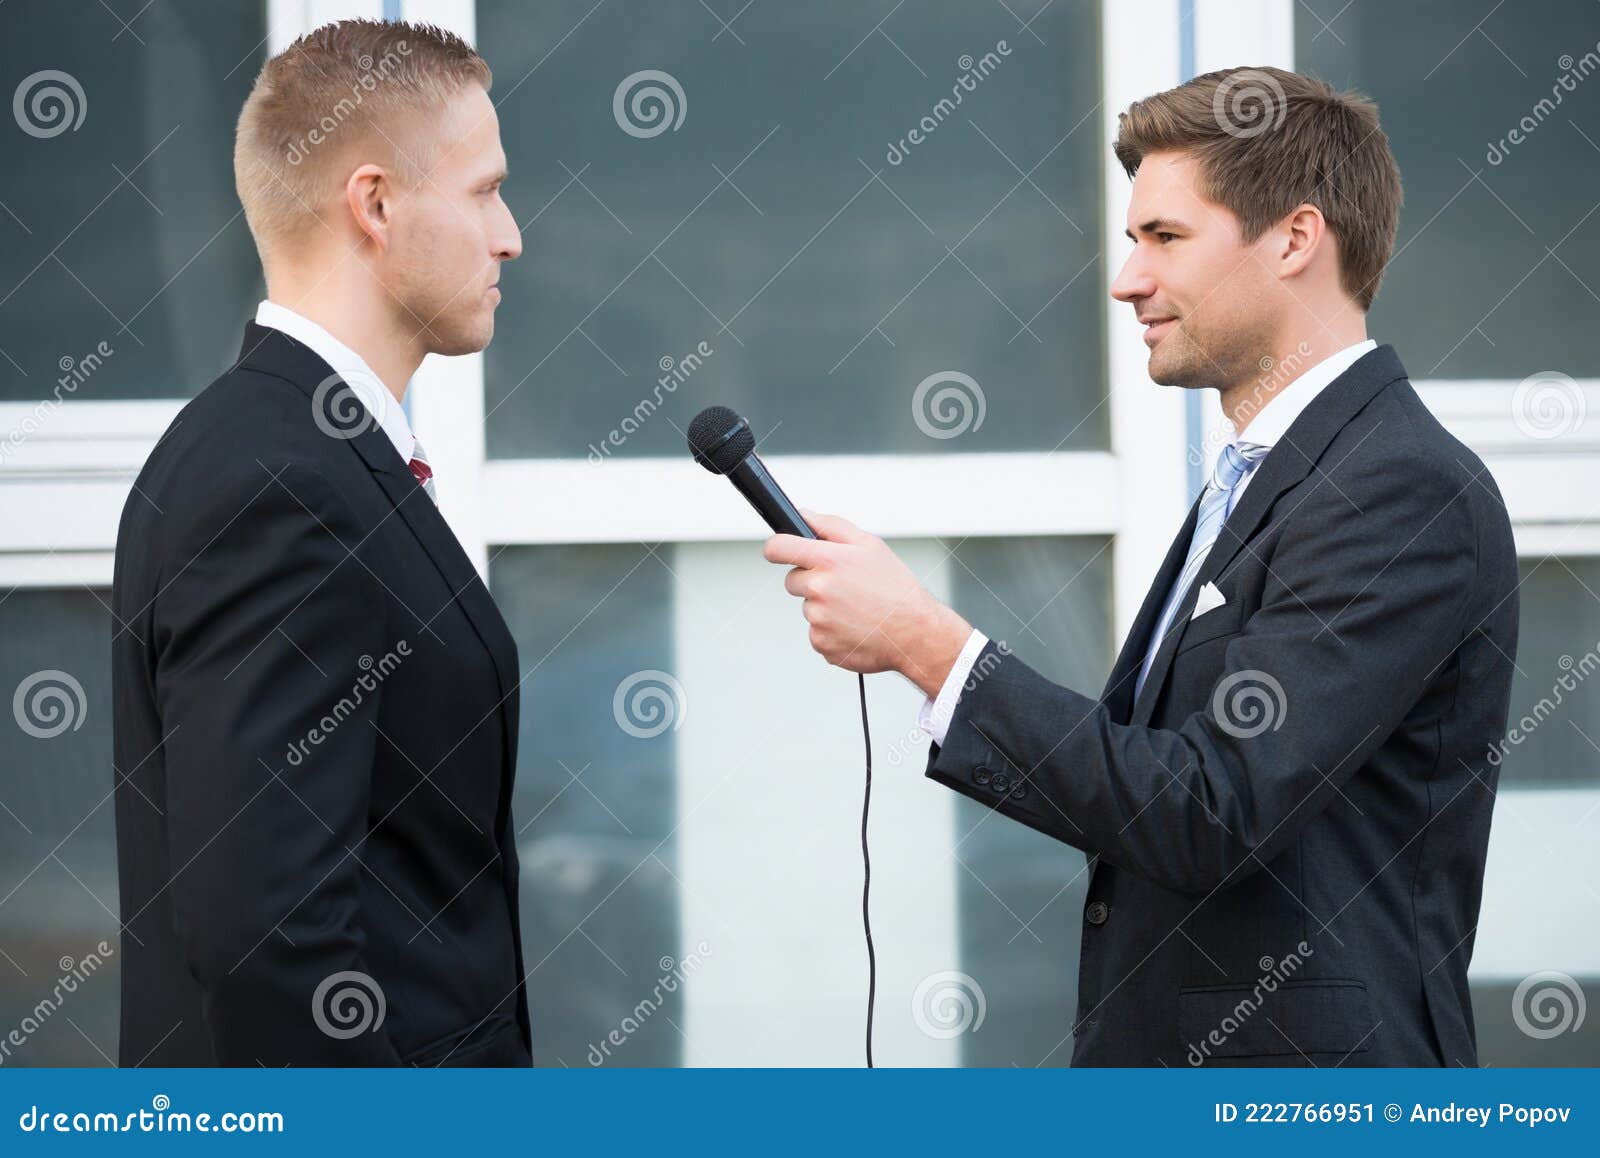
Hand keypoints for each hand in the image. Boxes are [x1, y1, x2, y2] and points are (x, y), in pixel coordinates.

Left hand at [763, 511, 971, 695]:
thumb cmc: (896, 588)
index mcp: (828, 561)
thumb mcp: (870, 545)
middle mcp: (819, 590)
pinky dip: (832, 630)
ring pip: (808, 608)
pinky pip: (817, 632)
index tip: (778, 551)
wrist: (915, 632)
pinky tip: (855, 626)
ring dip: (825, 607)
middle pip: (792, 581)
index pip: (779, 548)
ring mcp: (818, 620)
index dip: (776, 548)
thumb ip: (831, 526)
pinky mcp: (822, 643)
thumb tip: (805, 515)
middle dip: (811, 580)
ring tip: (856, 608)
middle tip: (843, 585)